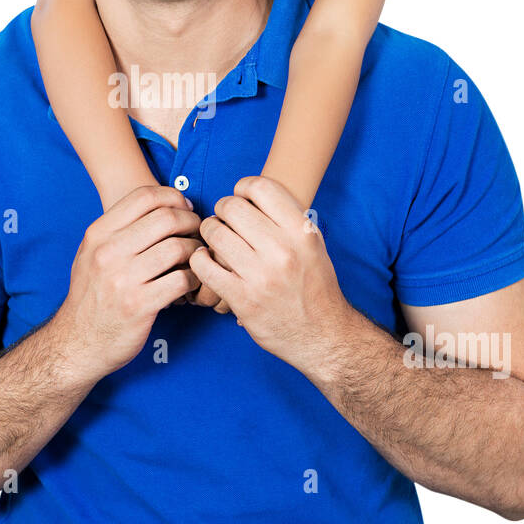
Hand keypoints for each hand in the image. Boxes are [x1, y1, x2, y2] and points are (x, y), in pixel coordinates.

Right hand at [57, 185, 201, 378]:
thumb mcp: (91, 254)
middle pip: (166, 218)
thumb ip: (117, 230)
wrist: (77, 343)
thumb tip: (161, 206)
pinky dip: (195, 278)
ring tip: (196, 257)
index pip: (144, 196)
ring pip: (178, 248)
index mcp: (98, 234)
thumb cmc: (91, 296)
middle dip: (191, 222)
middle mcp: (108, 252)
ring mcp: (123, 279)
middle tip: (198, 232)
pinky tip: (192, 282)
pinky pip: (182, 280)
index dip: (173, 197)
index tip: (184, 208)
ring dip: (195, 250)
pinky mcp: (140, 305)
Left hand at [187, 175, 352, 371]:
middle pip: (232, 207)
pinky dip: (199, 259)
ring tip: (214, 239)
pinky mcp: (242, 299)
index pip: (261, 187)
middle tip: (224, 220)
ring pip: (214, 233)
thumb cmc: (316, 288)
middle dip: (222, 210)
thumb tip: (254, 193)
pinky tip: (206, 260)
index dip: (243, 187)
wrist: (323, 336)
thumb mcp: (314, 246)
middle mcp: (282, 251)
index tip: (240, 197)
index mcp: (302, 232)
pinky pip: (204, 266)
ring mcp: (261, 276)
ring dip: (209, 232)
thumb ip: (288, 219)